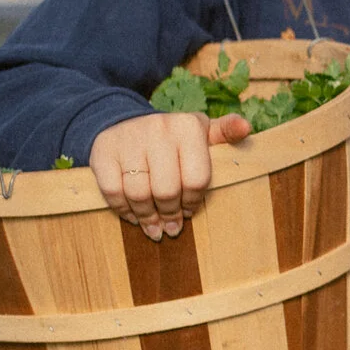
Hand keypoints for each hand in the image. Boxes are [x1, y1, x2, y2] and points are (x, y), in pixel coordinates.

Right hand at [89, 111, 251, 240]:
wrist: (125, 122)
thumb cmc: (173, 137)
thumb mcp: (202, 131)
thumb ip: (226, 133)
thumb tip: (246, 129)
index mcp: (188, 127)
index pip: (196, 179)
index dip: (193, 202)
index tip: (189, 210)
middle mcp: (158, 129)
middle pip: (167, 190)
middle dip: (170, 214)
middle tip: (172, 226)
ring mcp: (128, 139)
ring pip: (139, 194)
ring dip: (147, 217)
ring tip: (154, 227)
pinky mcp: (103, 151)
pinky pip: (113, 192)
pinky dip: (123, 210)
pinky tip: (133, 216)